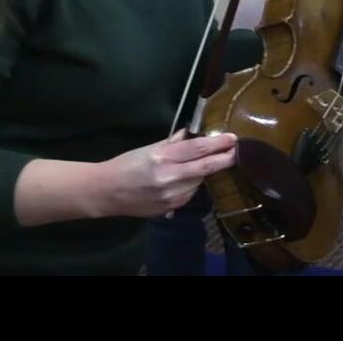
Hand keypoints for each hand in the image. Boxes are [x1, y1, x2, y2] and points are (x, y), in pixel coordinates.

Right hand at [95, 130, 236, 217]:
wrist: (107, 192)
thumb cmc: (126, 165)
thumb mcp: (148, 148)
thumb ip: (173, 143)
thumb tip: (192, 134)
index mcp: (163, 158)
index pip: (198, 149)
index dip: (218, 143)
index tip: (232, 138)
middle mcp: (169, 177)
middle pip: (206, 167)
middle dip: (224, 158)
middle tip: (236, 151)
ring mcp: (171, 196)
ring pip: (199, 182)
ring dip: (203, 172)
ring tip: (197, 165)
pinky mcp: (170, 208)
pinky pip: (189, 194)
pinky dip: (191, 185)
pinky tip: (182, 180)